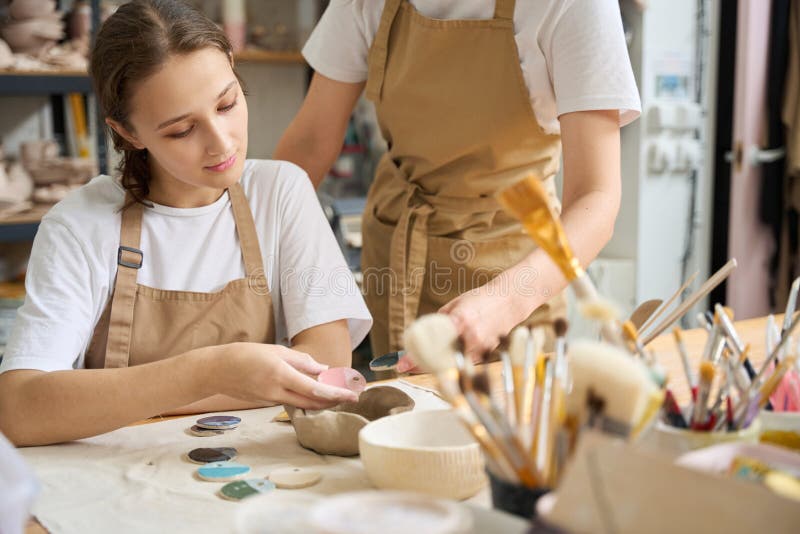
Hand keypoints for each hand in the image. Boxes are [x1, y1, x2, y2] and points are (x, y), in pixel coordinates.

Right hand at [216, 343, 358, 408]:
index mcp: (281, 375)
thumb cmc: (246, 354)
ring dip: (321, 401)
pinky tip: (314, 394)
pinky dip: (305, 399)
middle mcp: (277, 391)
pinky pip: (291, 402)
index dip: (335, 393)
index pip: (314, 388)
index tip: (352, 395)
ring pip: (303, 404)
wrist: (218, 370)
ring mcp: (271, 400)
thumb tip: (323, 368)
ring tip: (338, 394)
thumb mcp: (276, 350)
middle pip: (312, 402)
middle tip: (351, 397)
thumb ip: (301, 361)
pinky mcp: (266, 403)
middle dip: (334, 401)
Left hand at [396, 283, 529, 373]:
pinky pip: (464, 363)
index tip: (401, 364)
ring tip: (422, 362)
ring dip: (436, 365)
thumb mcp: (455, 305)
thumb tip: (421, 335)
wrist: (509, 301)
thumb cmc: (480, 300)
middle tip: (406, 366)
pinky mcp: (486, 354)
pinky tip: (444, 359)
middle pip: (440, 360)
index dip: (415, 358)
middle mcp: (470, 337)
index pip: (432, 344)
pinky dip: (452, 363)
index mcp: (460, 321)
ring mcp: (480, 347)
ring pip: (452, 364)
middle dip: (422, 365)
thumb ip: (440, 321)